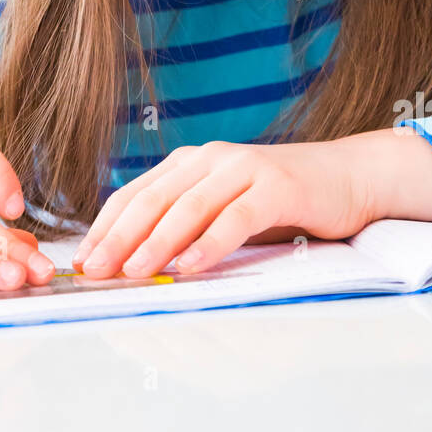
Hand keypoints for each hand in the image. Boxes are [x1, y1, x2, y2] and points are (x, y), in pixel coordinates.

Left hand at [72, 135, 380, 279]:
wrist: (348, 176)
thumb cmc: (282, 202)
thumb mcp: (225, 208)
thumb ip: (187, 225)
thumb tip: (134, 263)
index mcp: (191, 163)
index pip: (135, 194)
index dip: (105, 227)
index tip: (82, 260)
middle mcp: (211, 159)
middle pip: (154, 199)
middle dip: (119, 237)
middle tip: (96, 271)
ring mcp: (244, 169)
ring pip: (189, 207)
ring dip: (157, 242)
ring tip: (133, 272)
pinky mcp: (277, 187)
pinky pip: (235, 217)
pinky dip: (210, 243)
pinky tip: (190, 267)